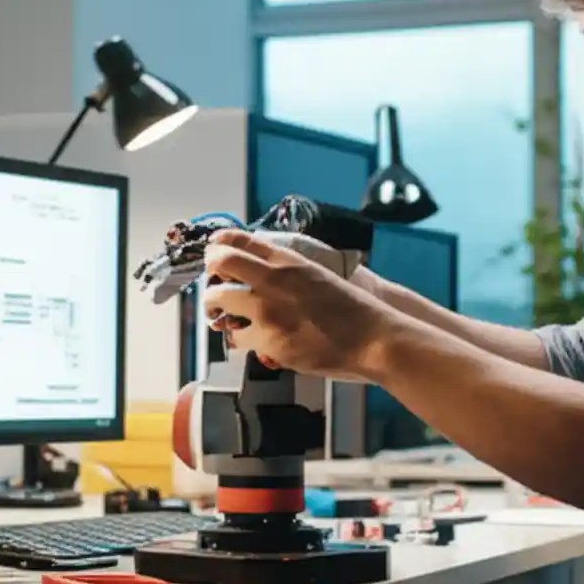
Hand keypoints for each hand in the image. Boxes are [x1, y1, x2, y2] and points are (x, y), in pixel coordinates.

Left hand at [202, 230, 395, 375]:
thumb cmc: (354, 309)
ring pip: (219, 303)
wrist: (373, 339)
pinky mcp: (269, 343)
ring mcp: (268, 313)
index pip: (241, 240)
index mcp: (290, 261)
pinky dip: (242, 338)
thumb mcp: (320, 275)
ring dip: (217, 309)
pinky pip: (239, 338)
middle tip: (212, 284)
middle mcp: (274, 281)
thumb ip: (289, 270)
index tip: (213, 247)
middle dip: (210, 273)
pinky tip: (251, 339)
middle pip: (221, 264)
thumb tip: (262, 269)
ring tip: (220, 315)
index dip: (220, 242)